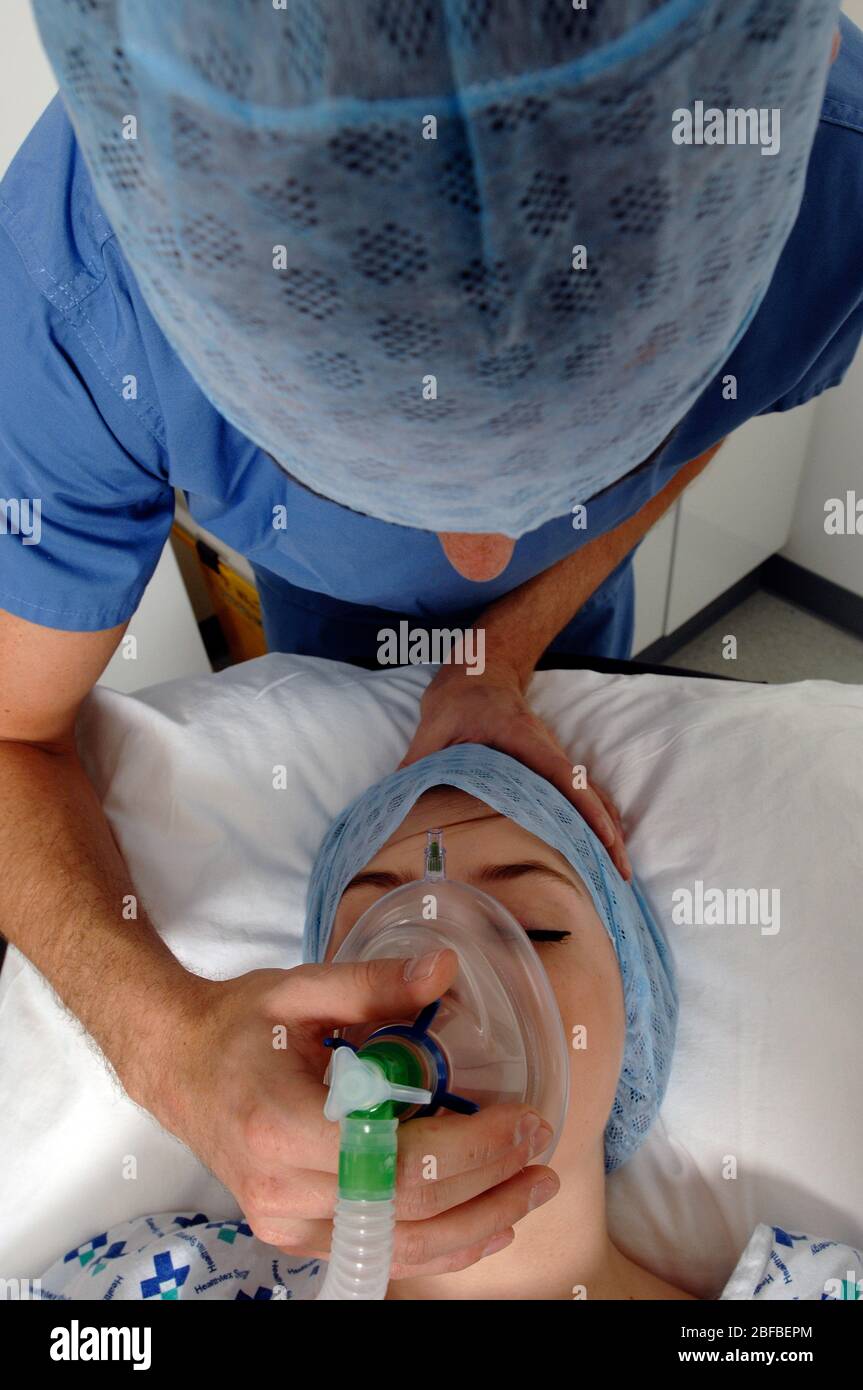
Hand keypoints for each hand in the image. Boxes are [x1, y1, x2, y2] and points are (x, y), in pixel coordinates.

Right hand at [132, 954, 558, 1277]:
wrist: (178, 1065)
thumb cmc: (242, 1024)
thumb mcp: (303, 988)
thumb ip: (376, 983)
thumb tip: (447, 967)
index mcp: (282, 1124)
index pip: (399, 1157)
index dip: (475, 1147)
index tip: (527, 1119)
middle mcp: (282, 1189)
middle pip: (408, 1209)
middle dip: (490, 1185)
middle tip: (545, 1154)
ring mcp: (285, 1223)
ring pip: (400, 1247)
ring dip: (476, 1224)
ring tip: (532, 1191)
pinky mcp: (294, 1235)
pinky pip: (379, 1252)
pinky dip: (439, 1244)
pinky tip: (485, 1222)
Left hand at [399, 662, 631, 879]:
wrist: (482, 665)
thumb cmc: (460, 694)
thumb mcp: (434, 724)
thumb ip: (417, 760)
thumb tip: (393, 798)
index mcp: (525, 740)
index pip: (565, 777)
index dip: (587, 809)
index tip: (607, 839)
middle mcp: (548, 750)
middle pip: (590, 793)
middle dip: (609, 834)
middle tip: (621, 875)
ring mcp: (554, 757)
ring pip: (591, 795)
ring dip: (608, 830)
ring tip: (617, 873)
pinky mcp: (551, 764)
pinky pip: (581, 793)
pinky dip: (596, 818)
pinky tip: (600, 847)